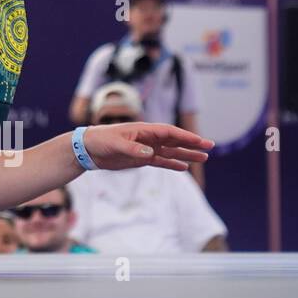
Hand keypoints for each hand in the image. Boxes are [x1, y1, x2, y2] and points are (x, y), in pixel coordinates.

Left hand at [83, 122, 212, 171]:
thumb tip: (150, 152)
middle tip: (210, 147)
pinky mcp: (140, 158)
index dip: (186, 136)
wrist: (87, 149)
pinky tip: (184, 167)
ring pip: (170, 152)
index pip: (169, 132)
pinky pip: (160, 161)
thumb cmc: (100, 140)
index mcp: (143, 130)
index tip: (201, 141)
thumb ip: (133, 149)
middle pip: (174, 141)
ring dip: (186, 154)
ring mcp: (145, 148)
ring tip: (203, 158)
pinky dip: (172, 164)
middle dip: (191, 144)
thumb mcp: (115, 144)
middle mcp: (147, 138)